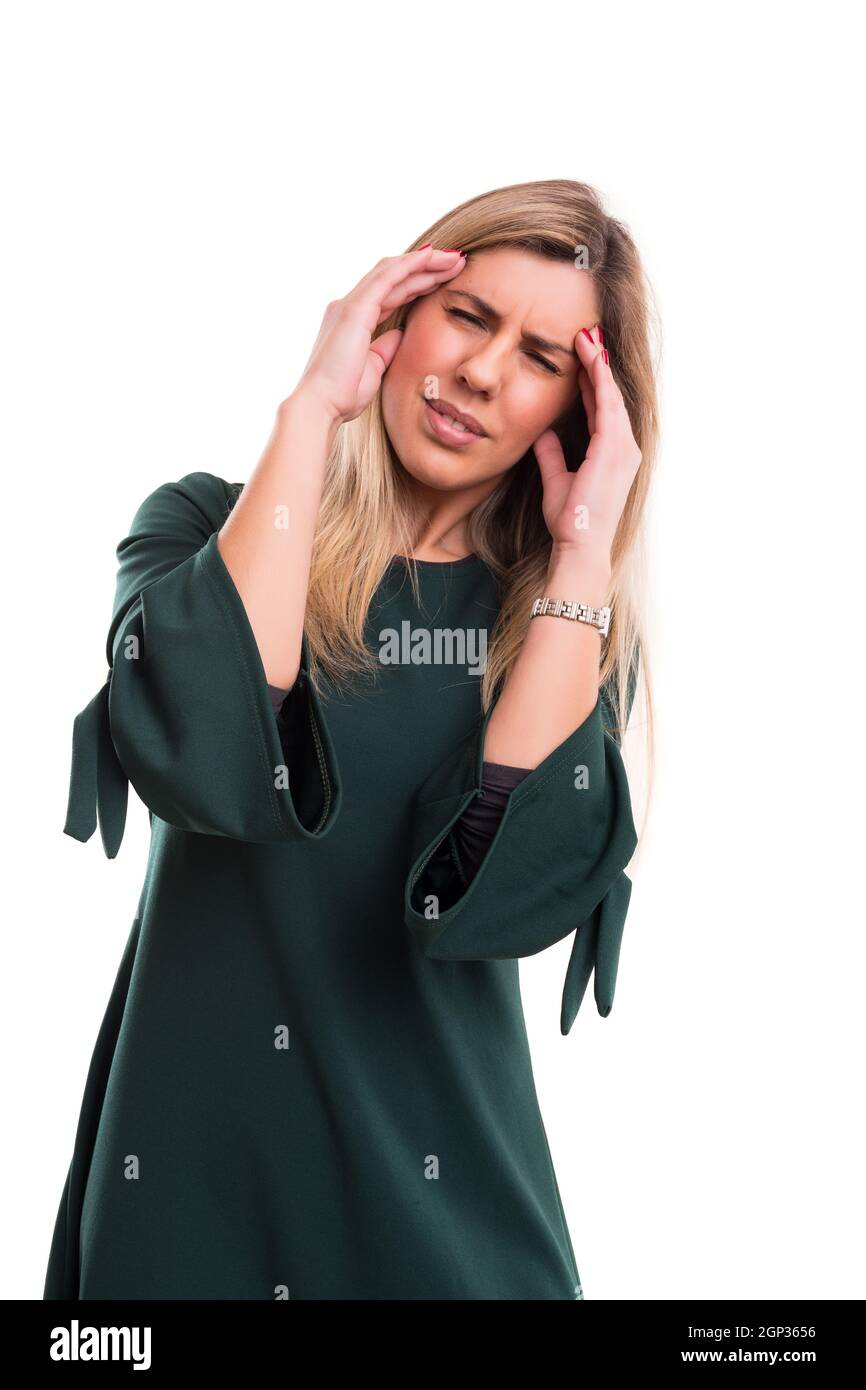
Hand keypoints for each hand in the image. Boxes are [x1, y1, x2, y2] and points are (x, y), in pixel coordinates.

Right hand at [292, 247, 465, 426]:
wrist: (321, 406)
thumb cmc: (342, 396)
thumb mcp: (374, 368)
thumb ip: (386, 348)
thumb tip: (401, 334)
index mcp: (353, 321)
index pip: (391, 293)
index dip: (418, 283)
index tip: (445, 279)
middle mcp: (349, 306)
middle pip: (393, 276)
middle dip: (426, 267)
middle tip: (456, 261)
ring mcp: (350, 305)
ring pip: (392, 271)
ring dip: (424, 261)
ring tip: (454, 258)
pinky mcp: (355, 309)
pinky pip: (387, 278)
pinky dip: (410, 264)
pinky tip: (431, 257)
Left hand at [532, 325, 641, 565]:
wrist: (580, 545)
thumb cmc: (571, 521)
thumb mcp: (557, 479)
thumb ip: (551, 455)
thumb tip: (542, 434)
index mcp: (611, 453)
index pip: (600, 408)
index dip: (591, 380)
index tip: (579, 354)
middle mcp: (623, 446)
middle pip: (610, 394)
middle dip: (598, 362)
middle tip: (586, 331)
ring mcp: (623, 446)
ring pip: (611, 393)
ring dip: (599, 362)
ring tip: (586, 334)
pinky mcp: (615, 448)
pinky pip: (608, 404)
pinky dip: (600, 378)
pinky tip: (591, 357)